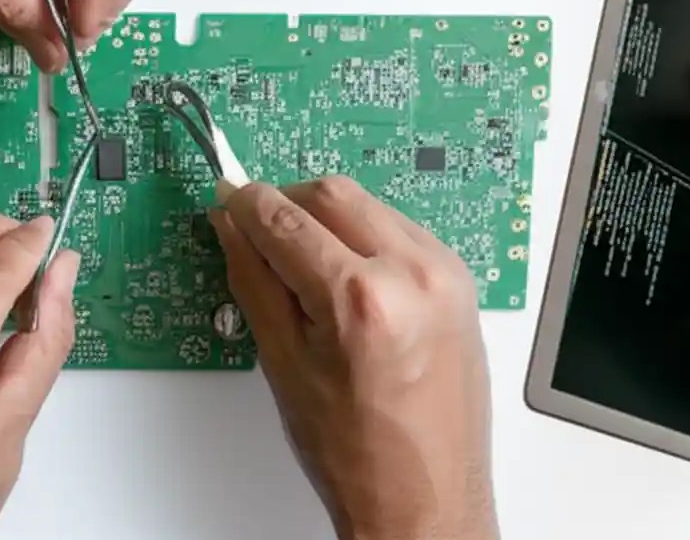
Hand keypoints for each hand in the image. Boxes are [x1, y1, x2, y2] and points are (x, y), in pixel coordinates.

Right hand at [210, 178, 496, 539]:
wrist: (426, 496)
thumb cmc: (357, 452)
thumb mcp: (284, 364)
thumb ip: (254, 281)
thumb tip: (233, 226)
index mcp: (361, 298)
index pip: (287, 219)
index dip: (247, 204)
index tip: (227, 200)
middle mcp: (414, 273)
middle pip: (334, 194)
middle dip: (289, 202)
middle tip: (259, 230)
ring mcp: (446, 274)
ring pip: (372, 206)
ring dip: (330, 218)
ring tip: (304, 264)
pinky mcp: (461, 282)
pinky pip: (404, 231)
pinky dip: (368, 237)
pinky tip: (348, 274)